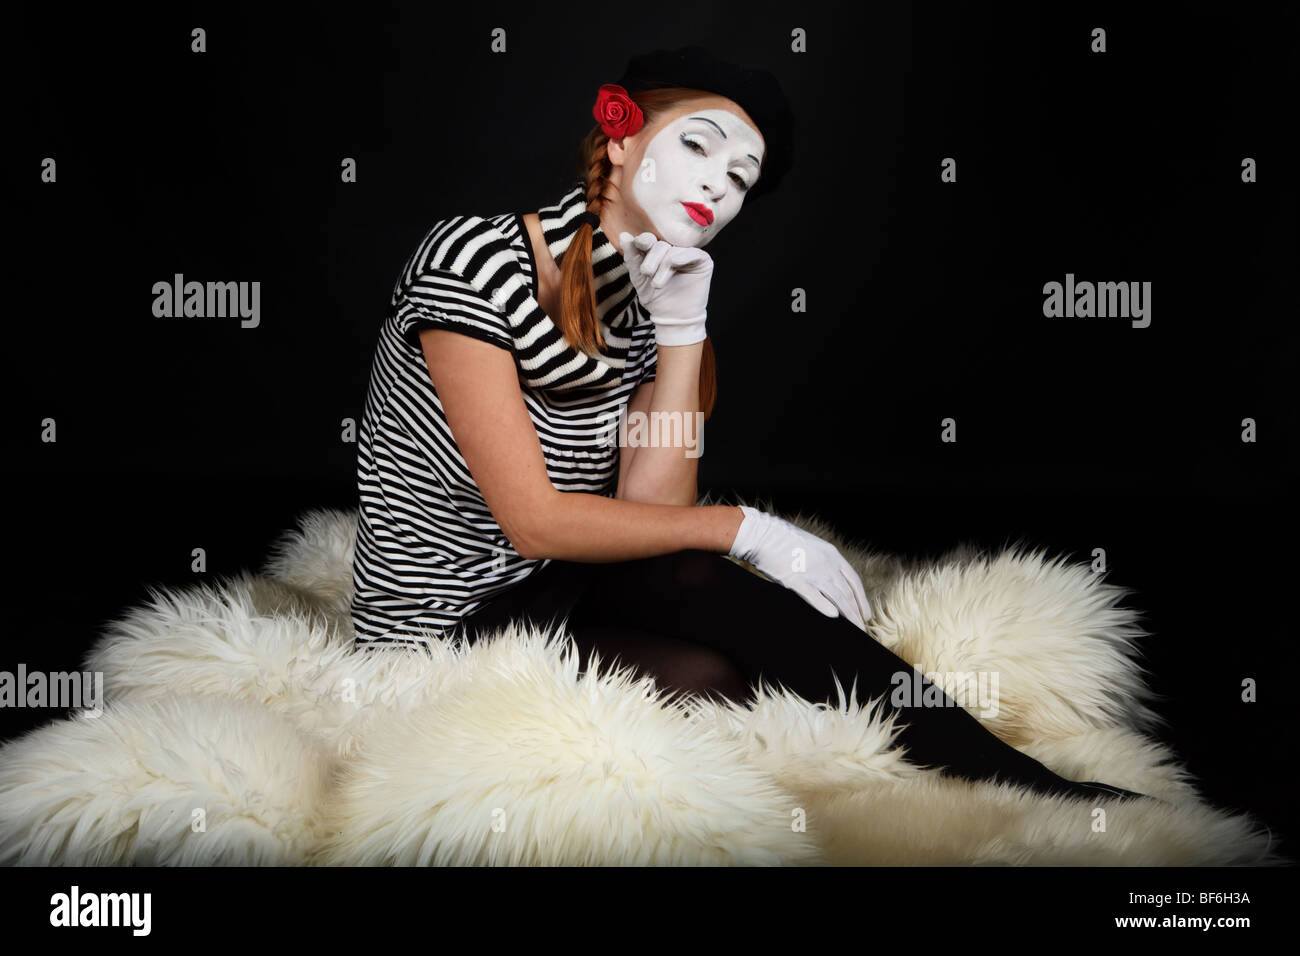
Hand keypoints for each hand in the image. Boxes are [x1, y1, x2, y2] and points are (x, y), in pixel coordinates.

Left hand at [618, 231, 712, 345]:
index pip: (650, 240)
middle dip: (651, 258)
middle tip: (646, 272)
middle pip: (660, 245)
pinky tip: (675, 262)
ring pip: (674, 250)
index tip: (639, 244)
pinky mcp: (703, 261)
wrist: (672, 317)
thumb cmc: (655, 298)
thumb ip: (632, 257)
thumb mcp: (638, 277)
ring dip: (663, 266)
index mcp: (657, 251)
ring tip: (658, 284)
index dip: (643, 240)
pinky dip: (683, 256)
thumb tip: (623, 235)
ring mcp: (688, 254)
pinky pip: (693, 253)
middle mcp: (674, 249)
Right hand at [727, 506, 872, 629]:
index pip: (854, 581)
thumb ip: (824, 563)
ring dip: (848, 615)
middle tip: (862, 629)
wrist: (763, 535)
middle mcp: (827, 564)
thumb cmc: (784, 541)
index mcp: (832, 555)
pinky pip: (814, 596)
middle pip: (848, 593)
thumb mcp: (812, 547)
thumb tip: (833, 581)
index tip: (865, 614)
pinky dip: (825, 607)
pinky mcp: (796, 580)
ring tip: (854, 629)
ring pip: (837, 598)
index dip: (862, 599)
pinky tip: (833, 617)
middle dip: (857, 613)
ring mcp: (812, 572)